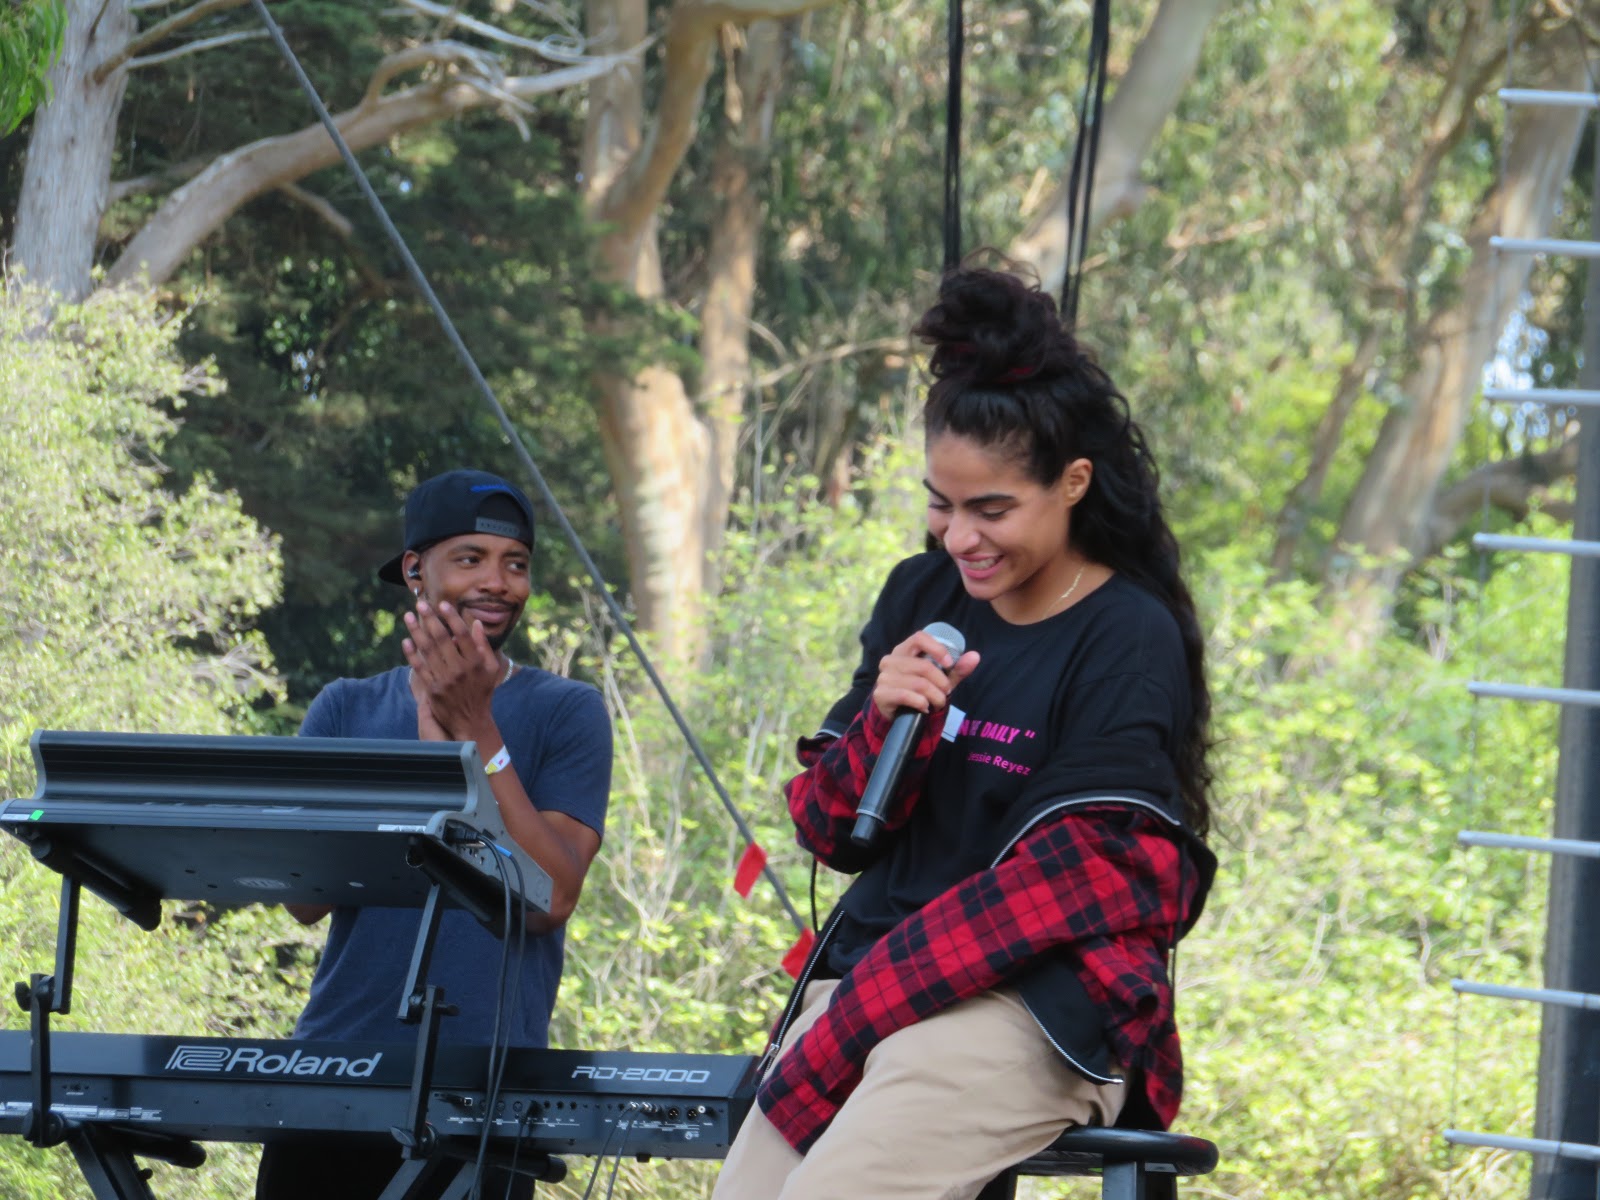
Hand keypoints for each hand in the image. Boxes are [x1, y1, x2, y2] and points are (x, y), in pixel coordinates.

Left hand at [402, 599, 501, 740]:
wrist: (471, 721)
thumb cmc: (482, 691)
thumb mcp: (490, 668)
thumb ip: (483, 645)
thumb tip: (476, 623)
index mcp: (476, 662)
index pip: (462, 634)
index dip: (451, 618)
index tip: (442, 604)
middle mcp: (461, 670)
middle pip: (442, 639)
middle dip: (429, 619)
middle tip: (420, 604)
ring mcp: (445, 680)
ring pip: (428, 651)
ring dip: (416, 632)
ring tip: (407, 617)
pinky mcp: (433, 690)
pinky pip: (420, 668)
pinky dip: (412, 654)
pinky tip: (406, 641)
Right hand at [870, 630, 979, 720]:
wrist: (899, 713)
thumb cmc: (921, 690)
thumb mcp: (941, 678)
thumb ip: (957, 668)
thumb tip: (975, 656)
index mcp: (905, 650)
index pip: (919, 637)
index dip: (936, 648)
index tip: (949, 663)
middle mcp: (891, 660)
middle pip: (923, 665)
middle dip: (941, 682)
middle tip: (947, 692)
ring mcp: (884, 677)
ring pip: (918, 683)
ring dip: (934, 696)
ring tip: (937, 703)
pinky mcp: (881, 693)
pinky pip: (906, 696)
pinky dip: (921, 703)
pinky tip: (924, 708)